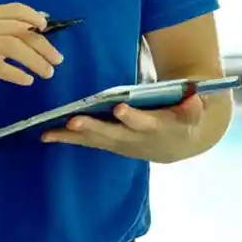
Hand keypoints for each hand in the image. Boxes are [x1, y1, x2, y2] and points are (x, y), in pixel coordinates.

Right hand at [0, 3, 62, 102]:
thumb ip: (8, 30)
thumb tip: (41, 20)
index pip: (14, 9)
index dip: (34, 16)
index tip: (48, 29)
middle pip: (18, 30)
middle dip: (42, 45)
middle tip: (57, 61)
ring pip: (11, 47)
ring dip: (34, 61)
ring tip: (47, 73)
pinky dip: (16, 73)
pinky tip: (27, 81)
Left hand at [41, 93, 204, 162]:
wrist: (179, 142)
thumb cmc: (183, 117)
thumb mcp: (194, 110)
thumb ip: (194, 105)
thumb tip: (195, 98)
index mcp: (160, 128)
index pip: (146, 123)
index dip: (134, 118)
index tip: (121, 109)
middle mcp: (137, 140)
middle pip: (113, 134)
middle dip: (93, 128)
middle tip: (74, 121)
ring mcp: (121, 143)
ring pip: (95, 140)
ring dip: (73, 136)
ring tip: (49, 131)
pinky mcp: (110, 143)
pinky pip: (87, 141)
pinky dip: (67, 139)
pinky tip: (46, 134)